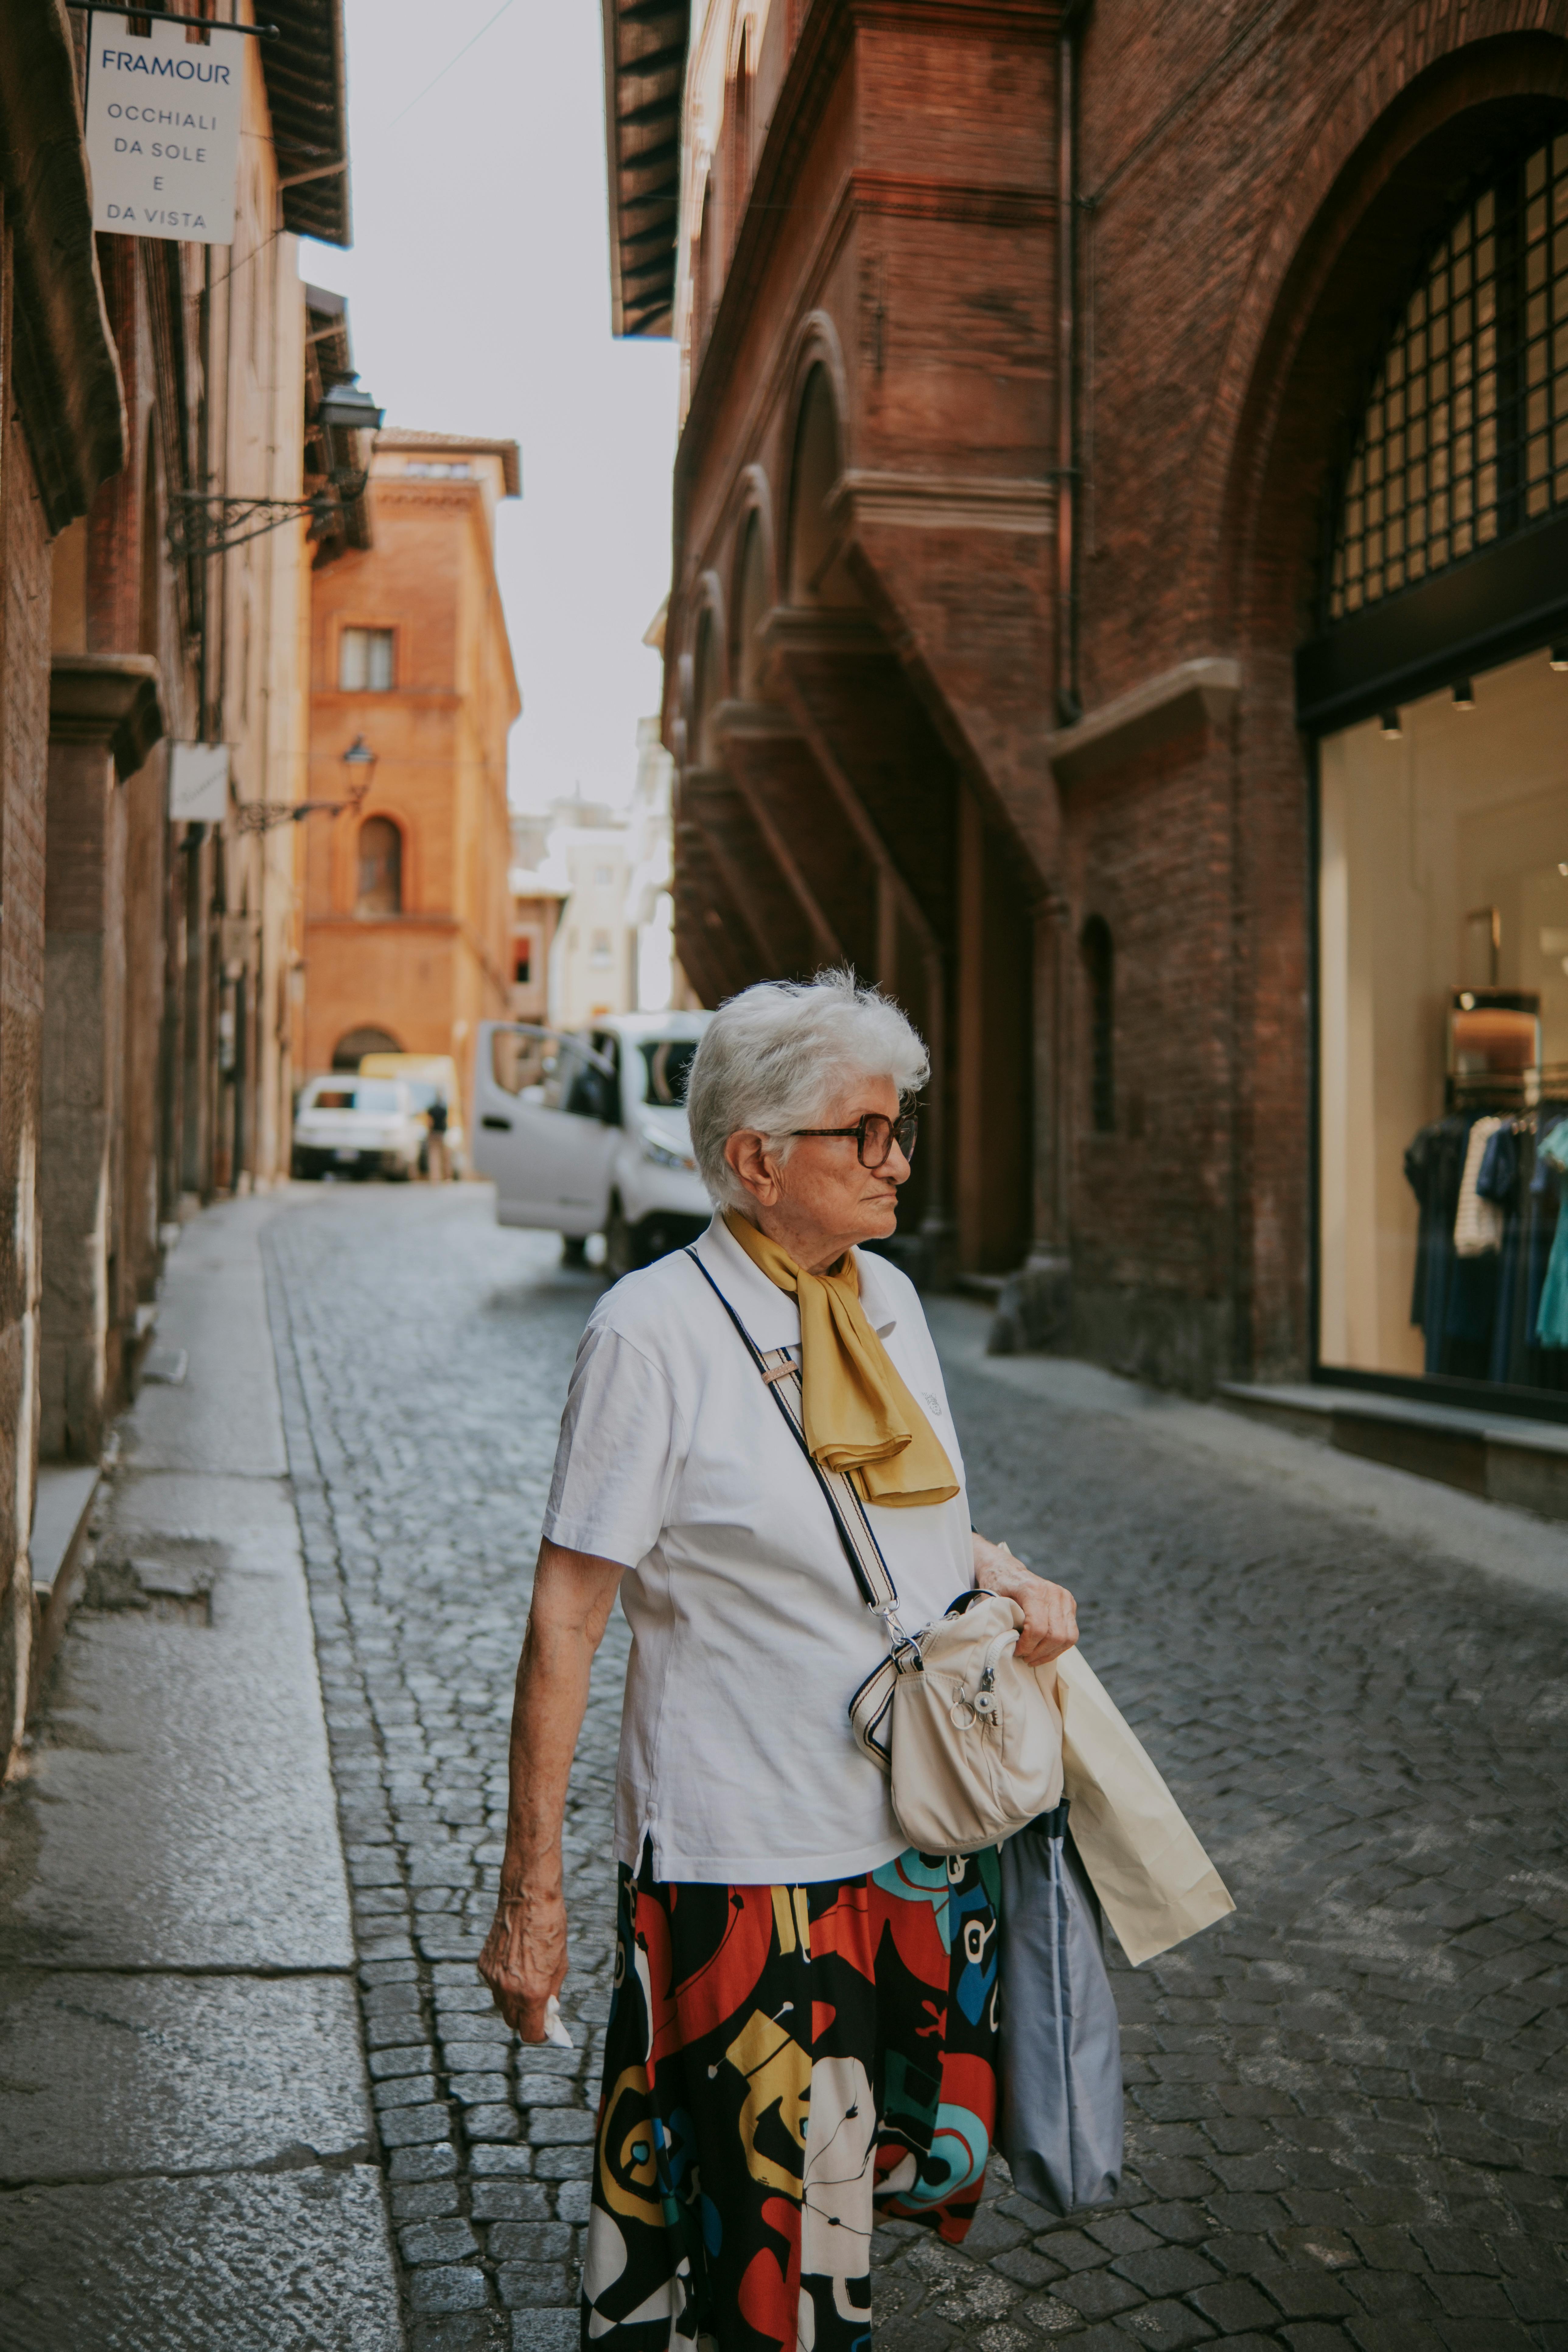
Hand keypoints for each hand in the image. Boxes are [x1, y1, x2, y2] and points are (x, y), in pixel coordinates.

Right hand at [477, 1880, 567, 2041]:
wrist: (527, 1897)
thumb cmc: (549, 1927)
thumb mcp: (560, 1965)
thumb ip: (551, 1994)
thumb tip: (547, 2012)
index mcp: (532, 1992)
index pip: (529, 2033)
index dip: (539, 2034)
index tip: (545, 2027)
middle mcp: (508, 1989)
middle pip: (513, 2022)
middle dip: (525, 2018)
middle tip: (537, 2005)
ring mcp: (493, 1977)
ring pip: (502, 2004)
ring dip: (514, 2000)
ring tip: (526, 1977)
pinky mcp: (483, 1964)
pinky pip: (493, 1984)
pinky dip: (503, 1981)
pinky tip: (514, 1962)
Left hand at [973, 1531, 1078, 1665]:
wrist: (1007, 1570)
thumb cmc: (997, 1586)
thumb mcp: (993, 1600)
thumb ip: (1001, 1620)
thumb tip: (1009, 1646)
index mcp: (1032, 1590)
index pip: (1038, 1628)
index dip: (1027, 1646)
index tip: (1016, 1651)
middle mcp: (1052, 1592)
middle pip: (1056, 1635)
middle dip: (1039, 1653)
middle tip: (1025, 1658)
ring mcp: (1064, 1597)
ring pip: (1067, 1637)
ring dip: (1050, 1653)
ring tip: (1034, 1658)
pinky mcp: (1069, 1604)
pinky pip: (1071, 1634)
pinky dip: (1058, 1647)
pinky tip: (1043, 1651)